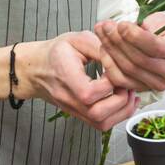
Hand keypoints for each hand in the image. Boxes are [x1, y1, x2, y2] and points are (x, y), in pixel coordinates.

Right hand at [21, 33, 138, 131]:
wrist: (36, 69)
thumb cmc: (57, 53)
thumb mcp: (77, 39)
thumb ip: (99, 47)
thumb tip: (120, 56)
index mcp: (65, 76)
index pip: (89, 92)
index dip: (109, 83)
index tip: (115, 70)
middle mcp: (68, 98)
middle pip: (97, 114)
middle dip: (121, 100)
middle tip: (127, 84)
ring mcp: (73, 110)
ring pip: (101, 124)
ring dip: (122, 110)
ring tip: (129, 92)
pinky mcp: (79, 114)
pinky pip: (100, 124)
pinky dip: (118, 115)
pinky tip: (125, 100)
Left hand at [94, 12, 164, 95]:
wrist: (161, 43)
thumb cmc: (162, 30)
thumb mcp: (160, 21)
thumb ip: (147, 25)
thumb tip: (125, 30)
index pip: (157, 47)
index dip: (136, 37)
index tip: (122, 25)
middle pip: (141, 60)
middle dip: (119, 41)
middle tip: (106, 26)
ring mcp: (160, 84)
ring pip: (129, 70)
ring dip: (111, 50)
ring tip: (102, 33)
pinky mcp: (144, 89)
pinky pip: (121, 80)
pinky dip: (109, 64)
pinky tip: (104, 49)